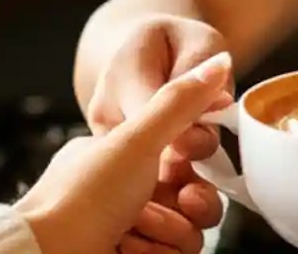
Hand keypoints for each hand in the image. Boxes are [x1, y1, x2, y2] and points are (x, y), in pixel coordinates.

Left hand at [14, 52, 232, 252]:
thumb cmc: (79, 198)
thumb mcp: (135, 138)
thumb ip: (180, 102)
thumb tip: (218, 63)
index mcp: (122, 157)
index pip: (182, 155)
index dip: (195, 161)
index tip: (191, 161)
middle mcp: (126, 194)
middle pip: (192, 196)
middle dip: (192, 200)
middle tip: (185, 198)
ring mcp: (131, 230)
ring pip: (190, 230)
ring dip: (172, 229)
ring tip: (141, 226)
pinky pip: (177, 253)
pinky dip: (159, 252)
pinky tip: (130, 247)